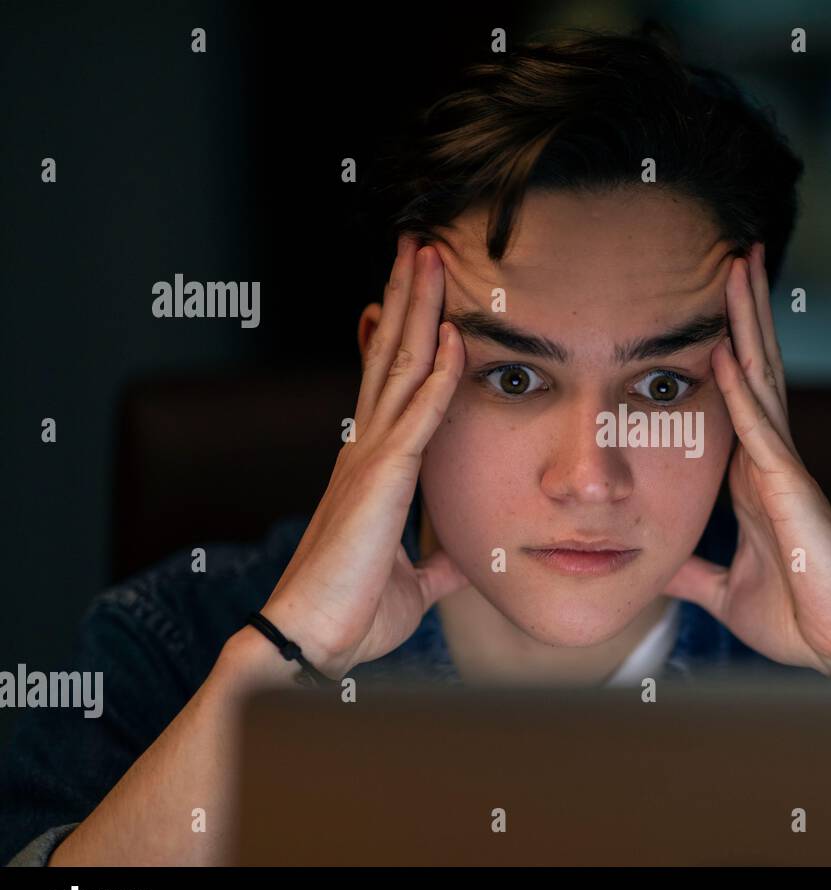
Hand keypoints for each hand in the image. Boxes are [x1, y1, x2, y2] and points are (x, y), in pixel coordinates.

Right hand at [260, 238, 467, 678]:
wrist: (312, 644)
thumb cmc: (351, 613)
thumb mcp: (412, 581)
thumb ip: (436, 559)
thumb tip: (457, 556)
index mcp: (371, 468)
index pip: (390, 386)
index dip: (402, 336)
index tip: (416, 296)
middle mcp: (366, 450)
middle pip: (388, 356)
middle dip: (405, 297)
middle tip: (419, 244)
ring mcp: (370, 458)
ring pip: (399, 366)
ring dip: (417, 308)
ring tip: (428, 255)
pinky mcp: (382, 480)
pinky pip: (420, 415)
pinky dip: (439, 373)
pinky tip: (454, 335)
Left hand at [664, 243, 830, 675]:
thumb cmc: (797, 617)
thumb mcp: (722, 590)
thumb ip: (692, 572)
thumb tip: (657, 569)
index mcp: (754, 478)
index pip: (740, 394)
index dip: (731, 343)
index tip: (715, 299)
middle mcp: (771, 461)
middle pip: (756, 368)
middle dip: (744, 310)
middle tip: (734, 252)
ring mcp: (784, 470)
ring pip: (763, 380)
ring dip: (747, 323)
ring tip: (738, 266)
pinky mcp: (792, 491)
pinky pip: (761, 433)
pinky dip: (741, 391)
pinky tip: (725, 351)